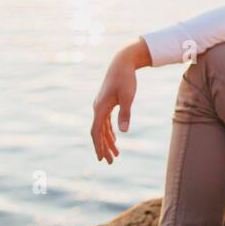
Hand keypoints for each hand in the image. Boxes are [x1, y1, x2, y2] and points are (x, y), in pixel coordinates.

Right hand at [89, 40, 149, 163]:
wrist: (122, 63)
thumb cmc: (126, 79)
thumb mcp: (128, 97)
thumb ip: (125, 114)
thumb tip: (123, 132)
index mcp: (100, 108)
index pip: (96, 132)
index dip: (98, 146)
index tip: (102, 158)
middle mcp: (97, 108)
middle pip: (98, 133)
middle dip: (103, 148)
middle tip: (110, 162)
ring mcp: (101, 106)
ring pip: (102, 128)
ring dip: (108, 141)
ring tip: (116, 154)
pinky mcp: (106, 103)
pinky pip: (105, 122)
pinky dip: (109, 131)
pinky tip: (115, 139)